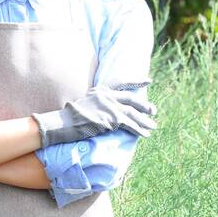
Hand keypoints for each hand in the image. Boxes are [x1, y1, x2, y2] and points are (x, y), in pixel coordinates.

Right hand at [35, 84, 158, 146]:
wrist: (64, 123)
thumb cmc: (71, 117)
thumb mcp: (86, 103)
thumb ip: (99, 102)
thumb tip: (111, 110)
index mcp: (101, 90)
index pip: (122, 83)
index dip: (136, 82)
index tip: (149, 81)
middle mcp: (107, 96)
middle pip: (131, 99)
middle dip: (143, 105)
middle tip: (153, 111)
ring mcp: (109, 107)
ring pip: (132, 113)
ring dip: (144, 121)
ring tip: (153, 126)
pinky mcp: (110, 119)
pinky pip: (129, 125)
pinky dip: (139, 130)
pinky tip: (145, 134)